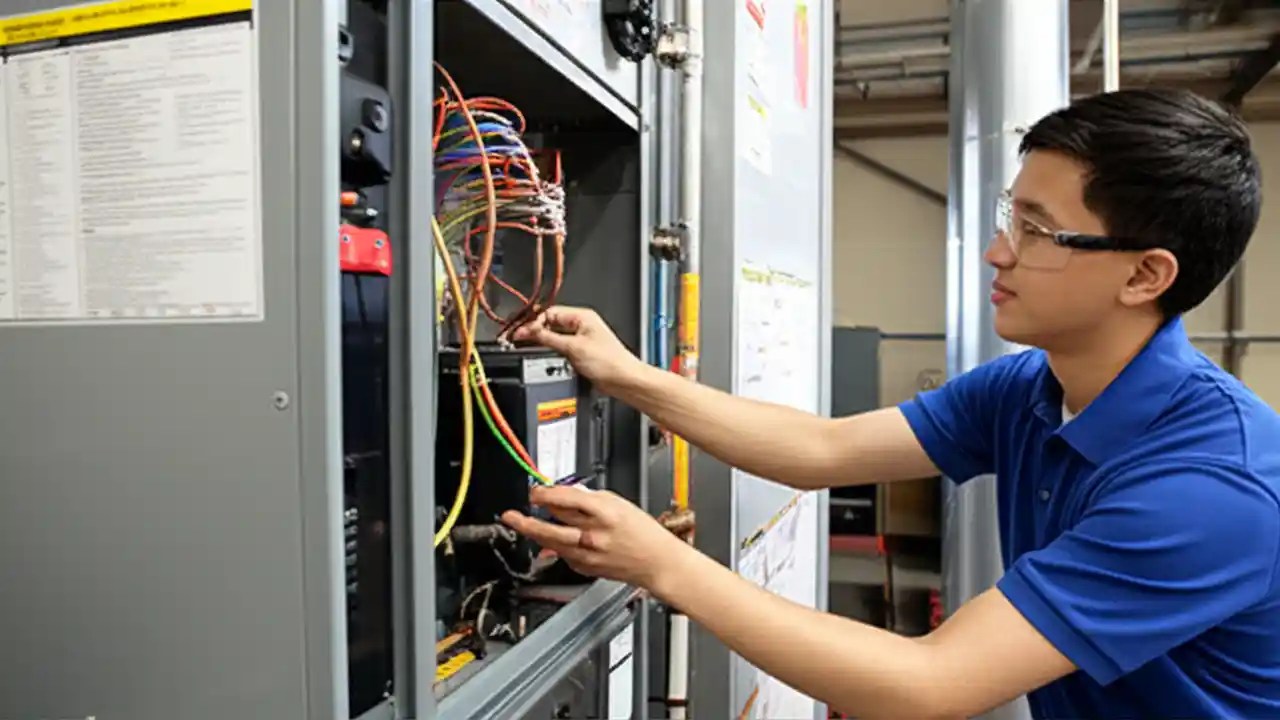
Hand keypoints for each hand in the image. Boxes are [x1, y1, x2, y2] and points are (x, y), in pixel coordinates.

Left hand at [501, 485, 692, 593]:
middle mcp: (593, 536)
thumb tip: (564, 497)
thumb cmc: (643, 532)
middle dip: (527, 521)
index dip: (546, 494)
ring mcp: (587, 555)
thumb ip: (589, 500)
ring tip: (520, 523)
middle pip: (552, 527)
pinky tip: (557, 538)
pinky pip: (564, 553)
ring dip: (534, 532)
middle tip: (510, 514)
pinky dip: (558, 545)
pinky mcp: (585, 568)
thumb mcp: (619, 503)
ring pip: (551, 542)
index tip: (535, 492)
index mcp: (604, 514)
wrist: (657, 562)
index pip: (567, 500)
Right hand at [510, 306, 645, 393]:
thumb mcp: (573, 347)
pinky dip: (549, 350)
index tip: (520, 331)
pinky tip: (541, 356)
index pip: (550, 313)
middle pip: (550, 323)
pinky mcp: (580, 353)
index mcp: (582, 316)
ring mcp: (581, 340)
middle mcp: (582, 325)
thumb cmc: (609, 362)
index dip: (533, 321)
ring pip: (553, 336)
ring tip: (526, 346)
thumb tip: (530, 331)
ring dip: (541, 341)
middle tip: (518, 338)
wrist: (622, 381)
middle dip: (534, 330)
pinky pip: (559, 348)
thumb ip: (549, 338)